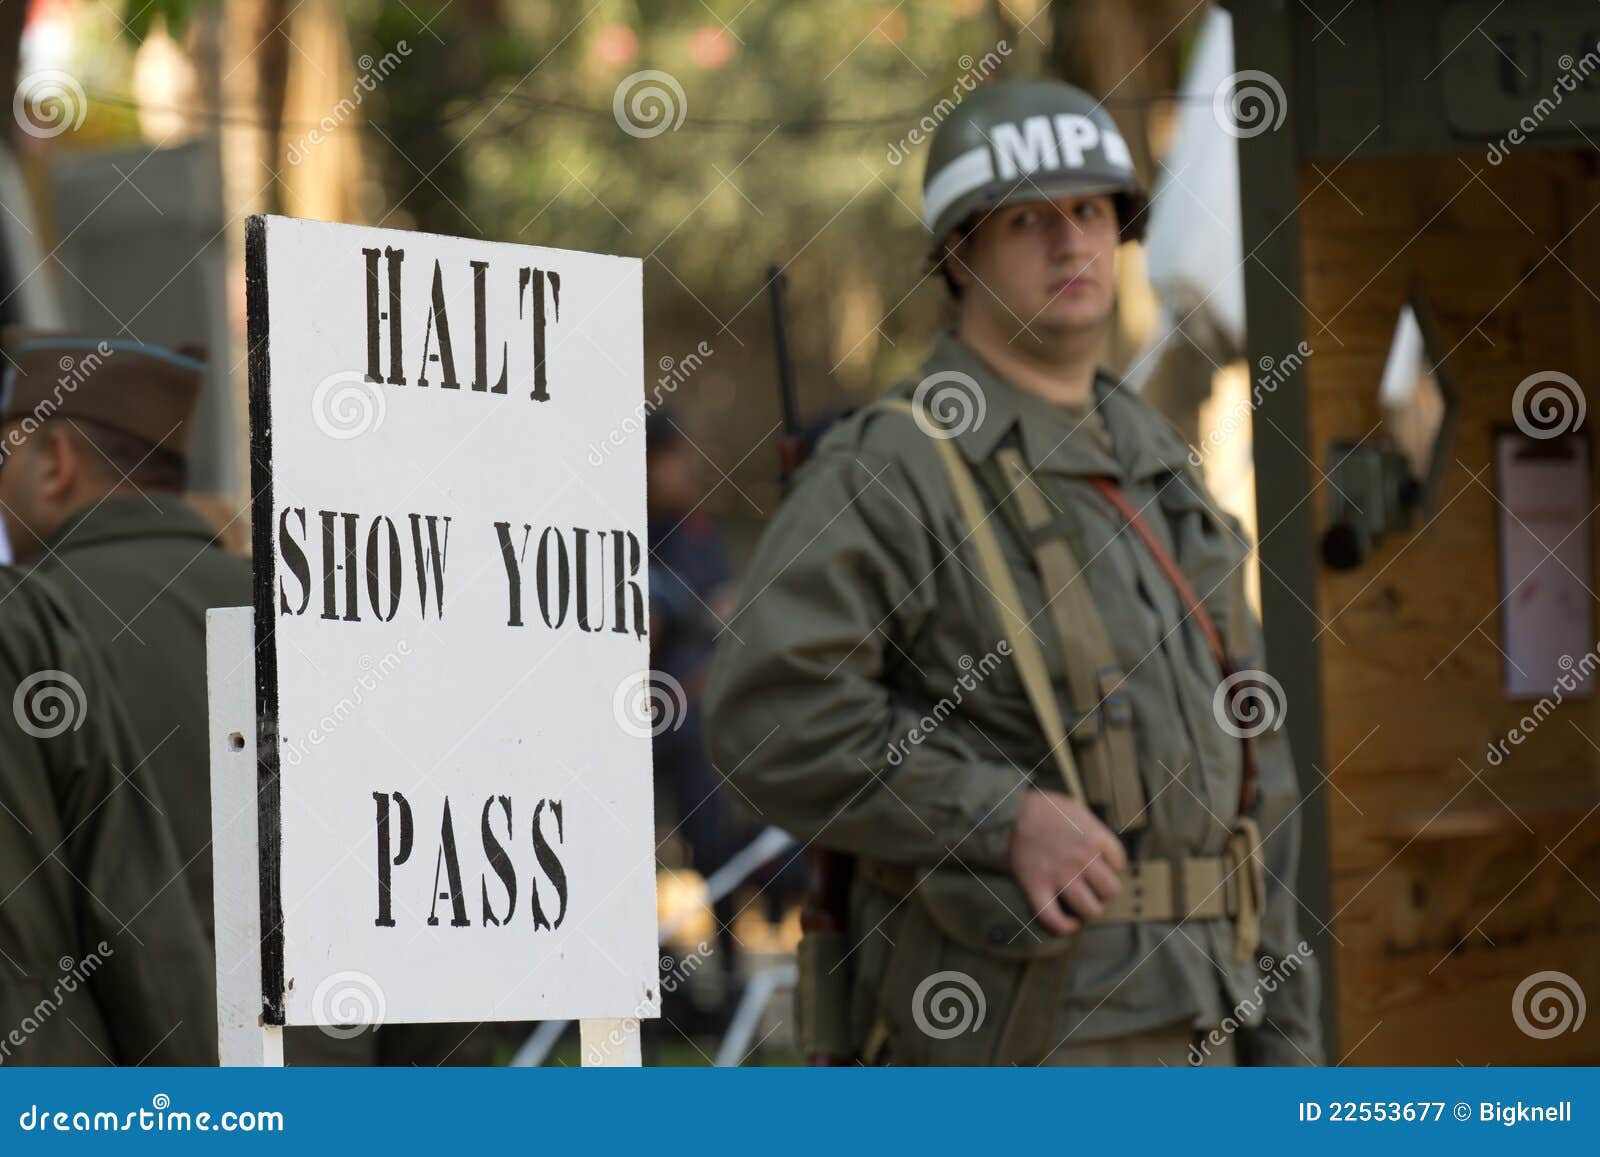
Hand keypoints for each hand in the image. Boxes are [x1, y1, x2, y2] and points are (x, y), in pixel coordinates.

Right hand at [1008, 788, 1125, 933]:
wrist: (1010, 811)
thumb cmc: (1044, 808)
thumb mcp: (1077, 810)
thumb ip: (1093, 830)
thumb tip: (1102, 849)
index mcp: (1093, 838)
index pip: (1119, 863)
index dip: (1112, 866)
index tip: (1102, 866)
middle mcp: (1080, 859)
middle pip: (1110, 890)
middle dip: (1104, 892)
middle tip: (1094, 889)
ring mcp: (1059, 876)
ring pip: (1089, 909)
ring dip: (1089, 910)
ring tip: (1083, 905)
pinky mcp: (1036, 887)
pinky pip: (1053, 918)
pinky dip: (1064, 926)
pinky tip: (1070, 923)